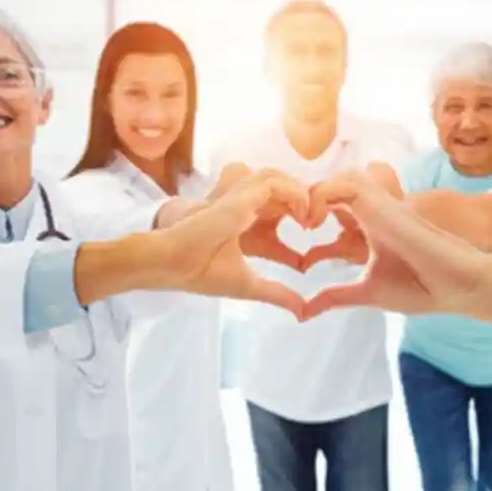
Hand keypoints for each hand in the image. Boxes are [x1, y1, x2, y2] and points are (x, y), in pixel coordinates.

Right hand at [156, 168, 309, 314]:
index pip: (282, 207)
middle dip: (307, 202)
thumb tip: (302, 312)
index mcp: (247, 219)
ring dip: (301, 195)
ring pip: (282, 178)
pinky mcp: (241, 195)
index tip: (311, 243)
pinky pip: (276, 183)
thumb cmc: (202, 271)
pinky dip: (295, 195)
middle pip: (286, 188)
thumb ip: (277, 294)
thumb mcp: (249, 284)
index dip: (301, 218)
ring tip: (310, 221)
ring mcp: (243, 196)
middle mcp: (247, 203)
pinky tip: (303, 219)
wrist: (174, 264)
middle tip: (317, 225)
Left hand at [300, 168, 491, 320]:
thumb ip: (335, 296)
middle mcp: (370, 208)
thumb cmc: (422, 287)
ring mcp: (377, 203)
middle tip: (278, 224)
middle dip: (297, 201)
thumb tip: (303, 313)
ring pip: (332, 179)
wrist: (458, 285)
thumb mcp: (367, 292)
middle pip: (324, 187)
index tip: (284, 237)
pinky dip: (320, 197)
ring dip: (308, 196)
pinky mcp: (382, 203)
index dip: (302, 213)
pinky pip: (342, 185)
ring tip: (298, 224)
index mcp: (366, 223)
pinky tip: (311, 224)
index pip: (326, 205)